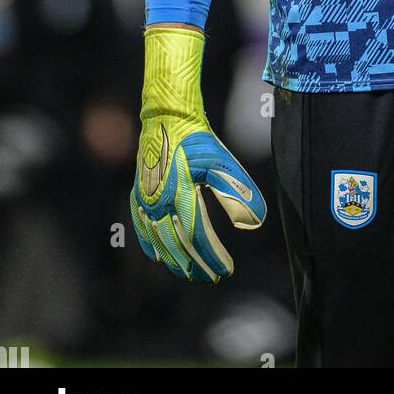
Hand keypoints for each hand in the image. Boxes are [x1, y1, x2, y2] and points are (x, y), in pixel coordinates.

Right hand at [130, 25, 265, 281]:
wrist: (166, 116)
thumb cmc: (197, 139)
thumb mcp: (223, 162)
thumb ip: (237, 192)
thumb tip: (254, 223)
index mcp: (180, 195)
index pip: (197, 237)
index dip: (212, 257)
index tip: (226, 270)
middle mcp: (159, 202)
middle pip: (176, 245)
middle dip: (195, 265)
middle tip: (211, 278)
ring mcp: (146, 199)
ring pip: (157, 240)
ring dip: (173, 260)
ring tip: (188, 272)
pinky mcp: (139, 193)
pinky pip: (141, 227)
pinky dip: (150, 245)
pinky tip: (157, 256)